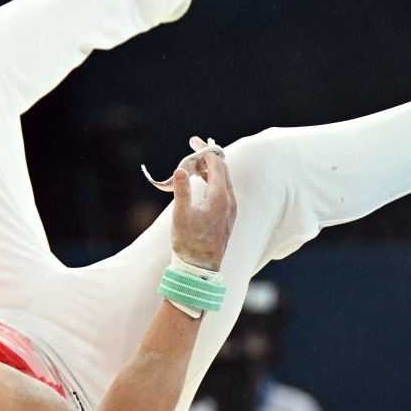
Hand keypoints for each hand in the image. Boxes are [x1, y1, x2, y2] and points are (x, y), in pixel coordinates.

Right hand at [169, 147, 236, 270]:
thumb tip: (180, 170)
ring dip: (210, 168)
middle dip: (208, 156)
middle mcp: (229, 201)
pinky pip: (223, 189)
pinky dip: (213, 179)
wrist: (200, 267)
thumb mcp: (181, 215)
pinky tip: (202, 180)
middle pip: (222, 169)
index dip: (205, 151)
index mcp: (220, 197)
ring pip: (223, 180)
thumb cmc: (189, 242)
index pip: (217, 165)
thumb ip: (181, 191)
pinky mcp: (227, 215)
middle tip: (193, 146)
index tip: (193, 142)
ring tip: (194, 162)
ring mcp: (230, 208)